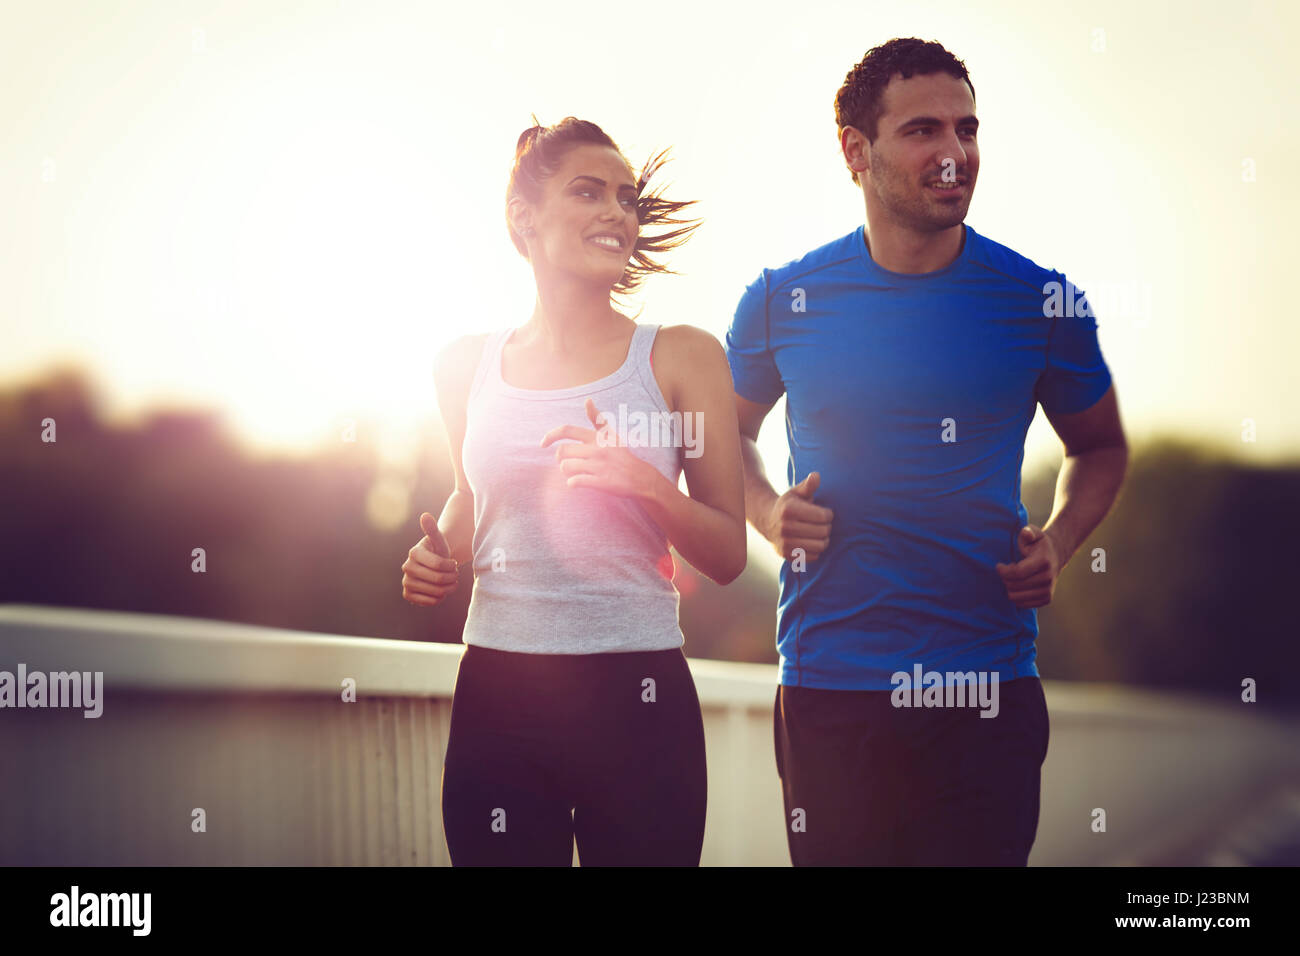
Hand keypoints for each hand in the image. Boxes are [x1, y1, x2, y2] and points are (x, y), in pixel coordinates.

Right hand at [401, 512, 458, 606]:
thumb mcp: (439, 540)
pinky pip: (429, 602)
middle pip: (439, 579)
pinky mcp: (407, 594)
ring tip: (451, 583)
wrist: (434, 565)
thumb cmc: (438, 551)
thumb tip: (425, 515)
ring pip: (436, 592)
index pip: (440, 565)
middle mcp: (406, 567)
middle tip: (454, 574)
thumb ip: (433, 530)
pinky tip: (440, 591)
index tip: (453, 563)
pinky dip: (439, 598)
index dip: (452, 566)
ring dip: (449, 589)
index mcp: (414, 552)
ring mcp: (406, 582)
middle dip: (452, 578)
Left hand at [539, 398, 660, 498]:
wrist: (640, 478)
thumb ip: (597, 418)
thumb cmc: (622, 455)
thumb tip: (587, 399)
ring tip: (576, 473)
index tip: (542, 443)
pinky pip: (574, 482)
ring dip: (566, 472)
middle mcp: (597, 449)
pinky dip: (572, 484)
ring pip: (565, 467)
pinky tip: (579, 483)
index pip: (567, 430)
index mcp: (597, 437)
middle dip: (561, 459)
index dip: (550, 435)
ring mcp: (598, 465)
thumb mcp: (612, 434)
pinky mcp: (601, 481)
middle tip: (569, 463)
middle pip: (562, 451)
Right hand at [763, 471, 832, 561]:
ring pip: (820, 546)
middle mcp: (785, 528)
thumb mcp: (796, 492)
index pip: (823, 516)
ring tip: (820, 533)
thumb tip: (816, 476)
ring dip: (824, 539)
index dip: (828, 514)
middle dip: (827, 526)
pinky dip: (816, 550)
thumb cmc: (788, 505)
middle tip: (822, 523)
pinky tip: (811, 541)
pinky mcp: (787, 555)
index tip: (824, 512)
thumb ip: (808, 485)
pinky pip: (814, 557)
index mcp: (789, 510)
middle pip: (823, 532)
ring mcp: (785, 543)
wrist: (768, 521)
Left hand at [995, 524, 1062, 608]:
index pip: (1017, 573)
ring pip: (1016, 597)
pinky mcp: (1046, 599)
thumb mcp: (1034, 533)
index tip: (999, 566)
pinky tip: (1019, 585)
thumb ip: (1028, 532)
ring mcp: (1048, 591)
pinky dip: (1016, 595)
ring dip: (1009, 587)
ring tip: (1014, 577)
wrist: (1055, 556)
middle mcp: (1048, 578)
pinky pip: (1022, 604)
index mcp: (1043, 562)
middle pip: (1014, 586)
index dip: (1003, 571)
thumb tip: (1026, 534)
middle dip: (1005, 578)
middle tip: (1008, 570)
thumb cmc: (1039, 544)